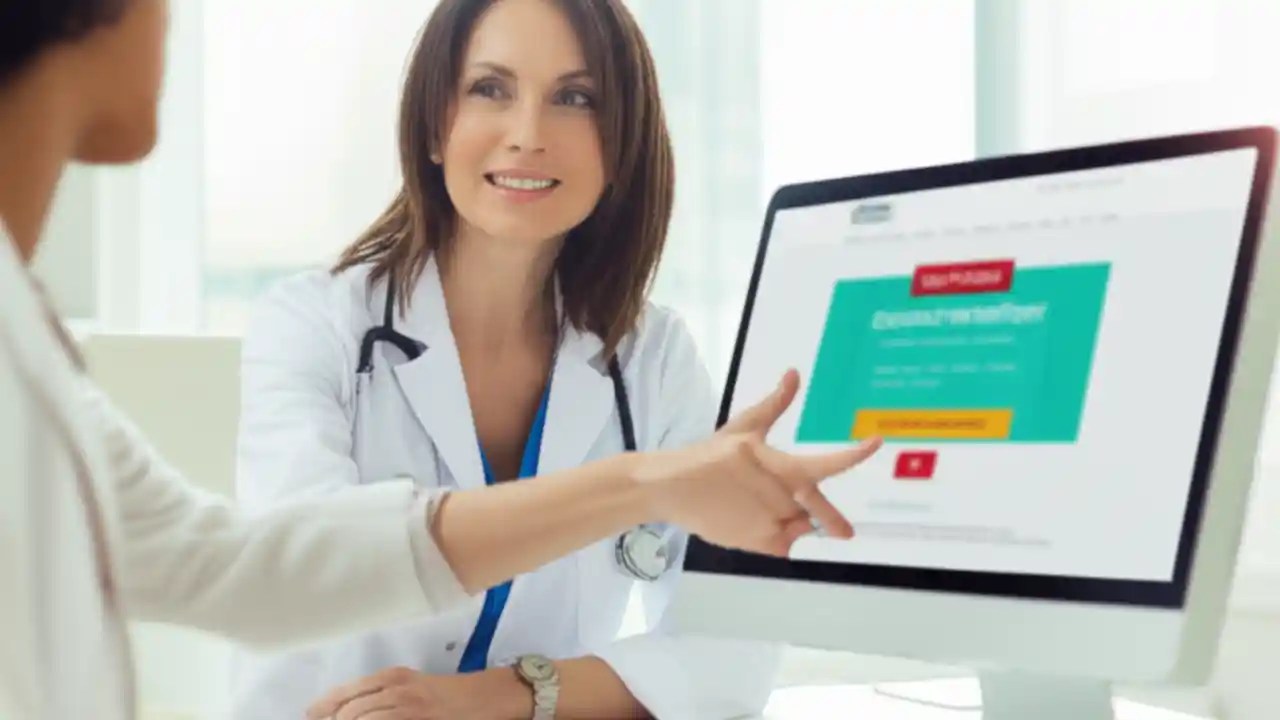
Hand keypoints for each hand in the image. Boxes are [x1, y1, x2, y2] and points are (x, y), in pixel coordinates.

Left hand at [306, 666, 530, 719]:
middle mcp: (396, 689)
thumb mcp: (413, 686)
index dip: (326, 705)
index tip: (311, 714)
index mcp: (393, 676)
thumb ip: (385, 695)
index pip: (349, 691)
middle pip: (352, 710)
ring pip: (364, 719)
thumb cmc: (447, 694)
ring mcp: (407, 707)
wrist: (483, 697)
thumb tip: (352, 710)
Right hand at [635, 369, 880, 555]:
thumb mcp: (743, 427)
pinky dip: (778, 539)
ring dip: (796, 524)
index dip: (854, 454)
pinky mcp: (755, 542)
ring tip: (768, 511)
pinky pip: (782, 546)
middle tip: (845, 532)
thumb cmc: (709, 456)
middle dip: (831, 520)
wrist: (672, 487)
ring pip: (799, 528)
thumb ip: (775, 405)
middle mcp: (780, 496)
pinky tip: (757, 524)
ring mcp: (769, 522)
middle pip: (817, 509)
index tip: (876, 442)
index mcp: (780, 466)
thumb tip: (793, 374)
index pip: (827, 464)